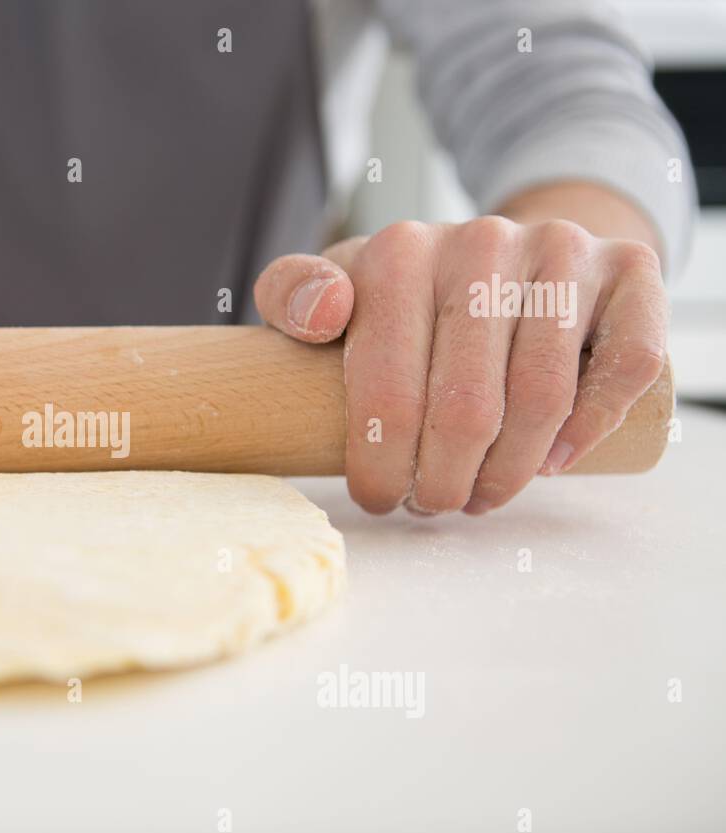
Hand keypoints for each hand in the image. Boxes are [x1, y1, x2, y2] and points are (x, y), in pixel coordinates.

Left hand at [254, 216, 666, 514]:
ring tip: (479, 494)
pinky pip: (626, 366)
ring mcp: (560, 251)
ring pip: (542, 400)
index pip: (388, 392)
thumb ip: (294, 294)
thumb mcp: (335, 290)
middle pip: (466, 409)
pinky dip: (589, 429)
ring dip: (508, 473)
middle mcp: (482, 242)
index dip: (381, 467)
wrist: (500, 255)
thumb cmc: (403, 297)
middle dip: (442, 482)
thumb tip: (324, 313)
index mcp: (399, 252)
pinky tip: (549, 460)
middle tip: (431, 503)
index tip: (379, 497)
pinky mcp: (626, 269)